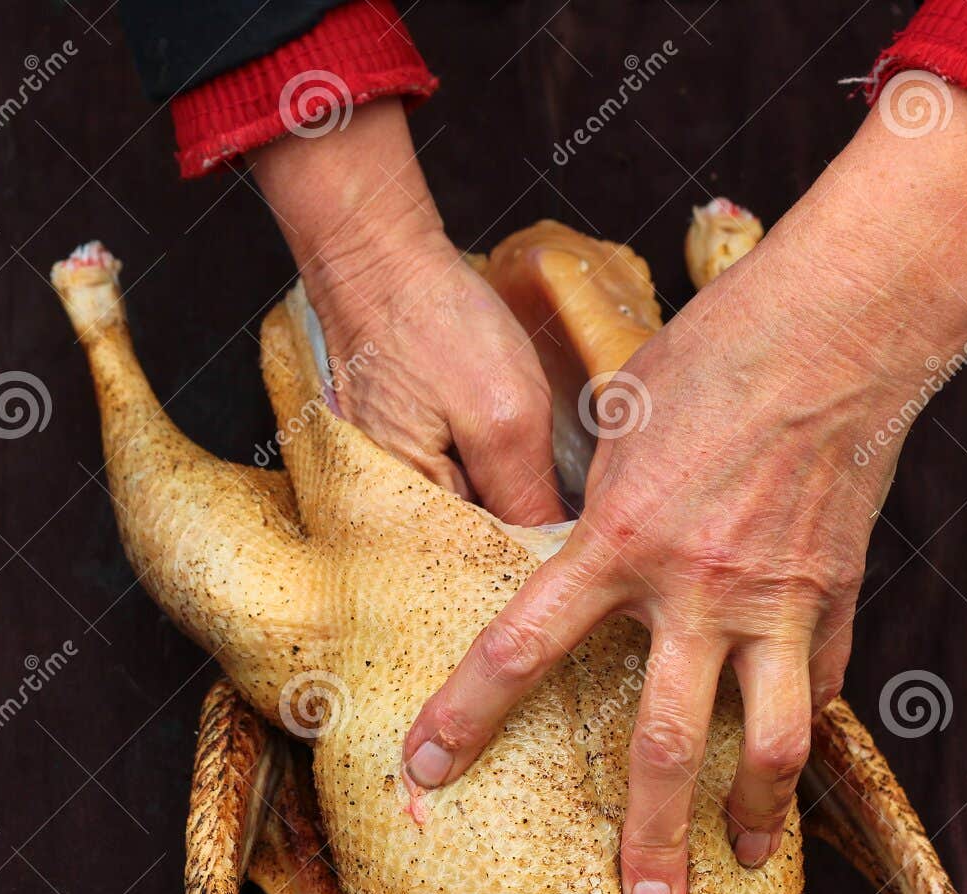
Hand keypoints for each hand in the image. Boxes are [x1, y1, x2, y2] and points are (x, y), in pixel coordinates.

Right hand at [252, 99, 563, 524]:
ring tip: (548, 487)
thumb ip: (525, 493)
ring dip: (505, 506)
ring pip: (462, 514)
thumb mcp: (504, 416)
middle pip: (470, 546)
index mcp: (408, 510)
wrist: (379, 257)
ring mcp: (389, 474)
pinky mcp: (394, 445)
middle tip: (579, 518)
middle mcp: (388, 505)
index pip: (484, 562)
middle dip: (521, 537)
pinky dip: (482, 475)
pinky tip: (511, 457)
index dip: (536, 558)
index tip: (587, 547)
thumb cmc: (436, 326)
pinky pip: (447, 481)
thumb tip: (554, 556)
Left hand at [403, 87, 966, 893]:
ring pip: (769, 742)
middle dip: (650, 840)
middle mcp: (695, 590)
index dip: (465, 716)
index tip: (426, 766)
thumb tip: (573, 542)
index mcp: (618, 542)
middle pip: (665, 744)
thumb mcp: (618, 423)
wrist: (835, 332)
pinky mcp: (833, 594)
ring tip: (739, 860)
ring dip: (753, 814)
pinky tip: (784, 757)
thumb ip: (592, 501)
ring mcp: (774, 601)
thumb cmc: (712, 356)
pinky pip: (815, 685)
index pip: (521, 649)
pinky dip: (798, 724)